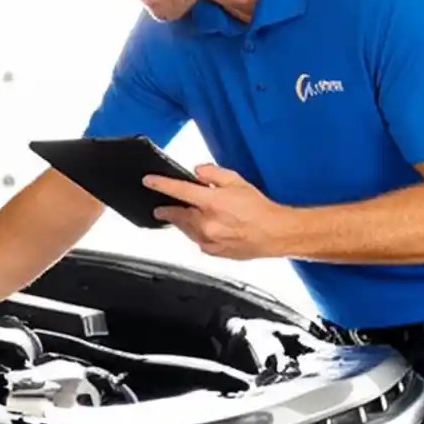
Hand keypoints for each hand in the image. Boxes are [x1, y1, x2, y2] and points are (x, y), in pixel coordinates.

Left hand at [144, 163, 293, 259]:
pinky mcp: (213, 252)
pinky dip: (195, 232)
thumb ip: (213, 173)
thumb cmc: (259, 208)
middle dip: (167, 210)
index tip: (148, 181)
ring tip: (182, 215)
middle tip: (161, 207)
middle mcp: (207, 222)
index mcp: (212, 202)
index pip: (179, 190)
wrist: (275, 234)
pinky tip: (201, 228)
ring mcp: (208, 240)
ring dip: (181, 221)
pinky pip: (196, 240)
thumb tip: (197, 171)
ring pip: (185, 229)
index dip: (160, 184)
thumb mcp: (237, 181)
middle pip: (177, 214)